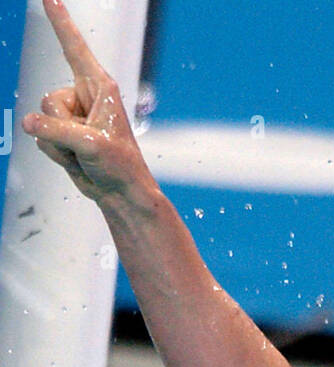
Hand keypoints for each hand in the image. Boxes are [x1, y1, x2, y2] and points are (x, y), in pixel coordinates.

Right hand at [20, 0, 149, 203]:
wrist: (120, 195)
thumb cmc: (120, 167)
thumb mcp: (90, 145)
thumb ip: (56, 130)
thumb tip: (30, 122)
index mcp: (99, 88)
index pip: (74, 47)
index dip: (60, 22)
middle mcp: (84, 97)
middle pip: (48, 99)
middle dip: (61, 126)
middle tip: (86, 145)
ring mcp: (72, 116)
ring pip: (42, 119)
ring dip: (59, 143)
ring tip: (84, 154)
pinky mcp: (63, 133)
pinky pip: (41, 135)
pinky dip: (56, 152)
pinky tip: (77, 160)